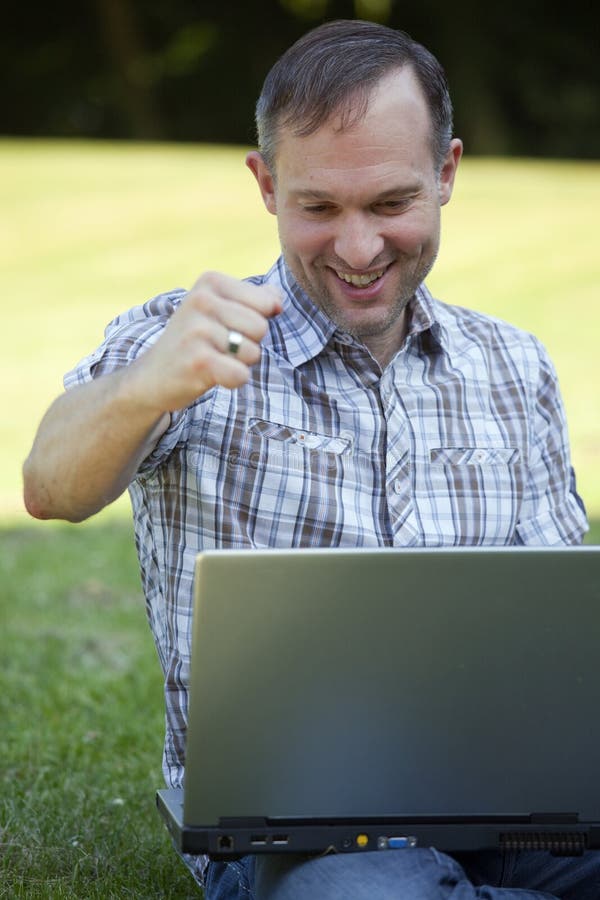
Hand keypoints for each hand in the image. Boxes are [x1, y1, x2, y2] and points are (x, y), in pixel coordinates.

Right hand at [128, 271, 281, 412]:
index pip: (266, 303)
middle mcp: (202, 300)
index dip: (254, 322)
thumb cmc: (196, 340)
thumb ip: (256, 298)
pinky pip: (241, 374)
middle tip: (218, 347)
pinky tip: (210, 375)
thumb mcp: (221, 308)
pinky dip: (232, 381)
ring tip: (212, 359)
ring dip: (239, 363)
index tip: (226, 326)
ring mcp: (197, 330)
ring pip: (253, 353)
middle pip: (261, 328)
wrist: (152, 375)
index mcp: (210, 281)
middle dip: (248, 344)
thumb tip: (278, 303)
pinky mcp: (197, 361)